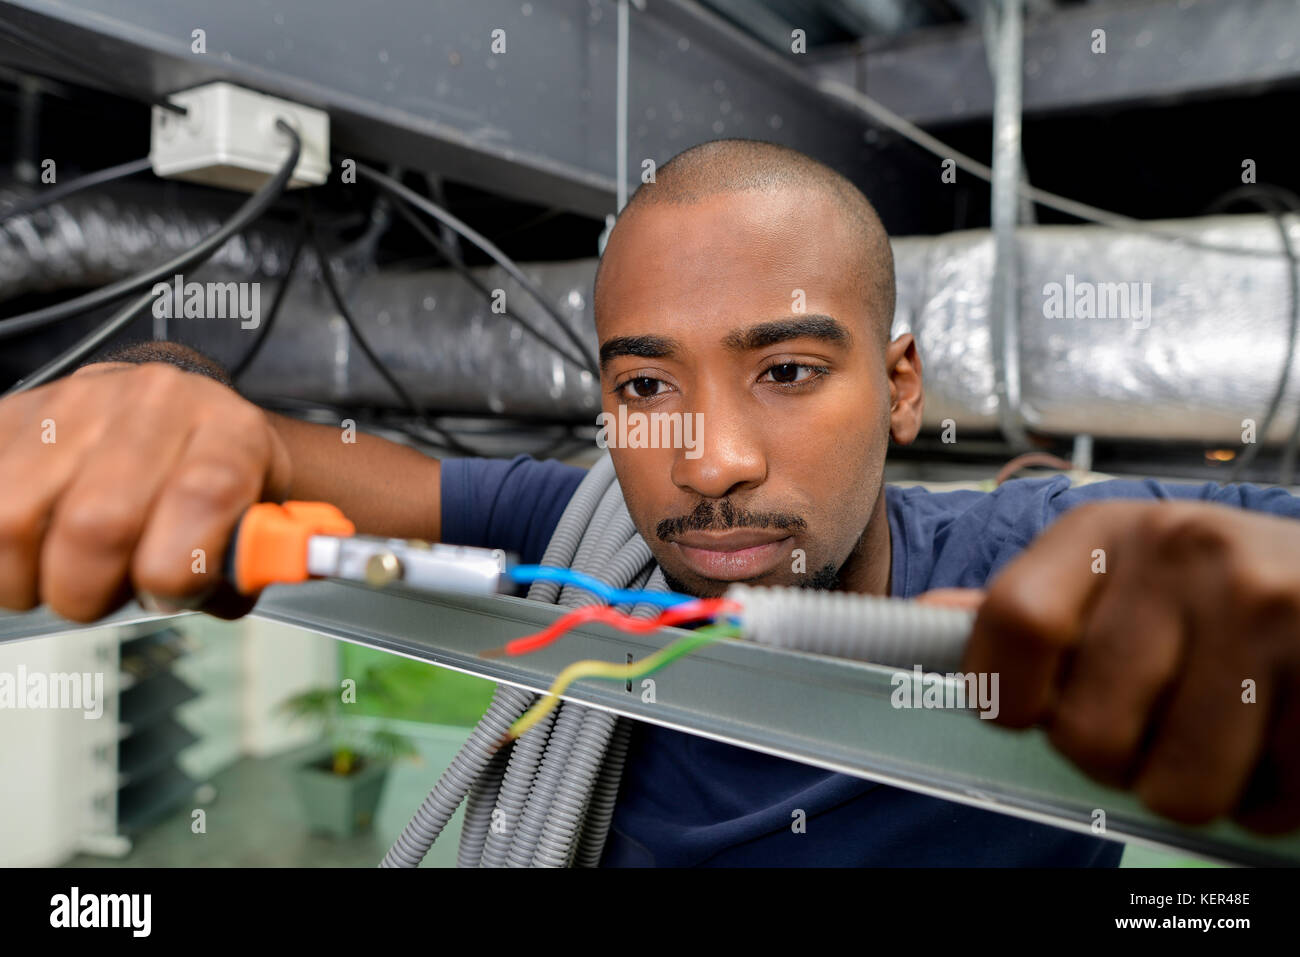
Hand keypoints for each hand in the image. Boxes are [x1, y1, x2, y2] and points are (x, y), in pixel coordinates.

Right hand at [0, 362, 291, 620]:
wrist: (186, 426)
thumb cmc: (218, 494)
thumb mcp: (252, 534)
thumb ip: (235, 573)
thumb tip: (196, 592)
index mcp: (230, 431)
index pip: (201, 497)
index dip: (177, 570)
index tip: (165, 592)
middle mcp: (155, 402)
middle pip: (97, 522)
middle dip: (91, 591)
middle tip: (103, 593)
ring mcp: (78, 401)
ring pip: (13, 519)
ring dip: (28, 576)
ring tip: (63, 570)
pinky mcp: (14, 414)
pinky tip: (32, 548)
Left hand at [959, 499, 1299, 833]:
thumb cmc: (1204, 588)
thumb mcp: (1110, 572)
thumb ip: (1028, 610)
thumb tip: (923, 620)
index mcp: (1103, 531)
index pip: (1016, 622)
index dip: (1007, 695)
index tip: (1028, 714)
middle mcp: (1182, 552)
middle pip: (1090, 733)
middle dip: (1109, 760)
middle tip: (1144, 729)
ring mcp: (1266, 608)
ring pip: (1179, 787)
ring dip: (1189, 787)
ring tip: (1211, 736)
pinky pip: (1267, 803)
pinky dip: (1264, 801)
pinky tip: (1269, 743)